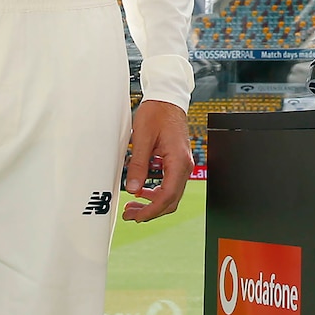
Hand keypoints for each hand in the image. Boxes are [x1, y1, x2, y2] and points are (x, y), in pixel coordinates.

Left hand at [122, 99, 190, 221]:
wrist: (167, 98)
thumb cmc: (157, 113)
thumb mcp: (143, 138)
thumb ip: (138, 165)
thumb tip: (132, 189)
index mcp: (178, 161)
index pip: (167, 196)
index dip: (150, 210)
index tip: (135, 216)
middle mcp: (184, 165)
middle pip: (171, 200)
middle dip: (151, 211)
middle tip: (130, 215)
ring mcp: (183, 164)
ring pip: (172, 194)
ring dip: (153, 203)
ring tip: (133, 206)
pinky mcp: (178, 161)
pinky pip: (171, 184)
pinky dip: (157, 193)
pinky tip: (143, 191)